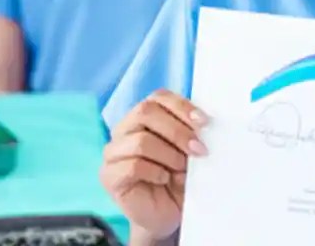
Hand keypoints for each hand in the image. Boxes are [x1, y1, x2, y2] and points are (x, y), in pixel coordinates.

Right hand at [100, 90, 208, 240]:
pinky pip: (133, 166)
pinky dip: (156, 172)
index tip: (204, 123)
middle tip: (199, 150)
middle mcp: (124, 129)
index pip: (158, 97)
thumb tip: (204, 124)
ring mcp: (113, 152)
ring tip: (182, 171)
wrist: (167, 216)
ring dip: (169, 156)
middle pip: (145, 112)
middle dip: (178, 131)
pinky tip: (165, 180)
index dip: (182, 106)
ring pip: (140, 141)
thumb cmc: (178, 181)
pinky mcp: (109, 176)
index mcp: (143, 117)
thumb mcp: (189, 154)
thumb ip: (191, 135)